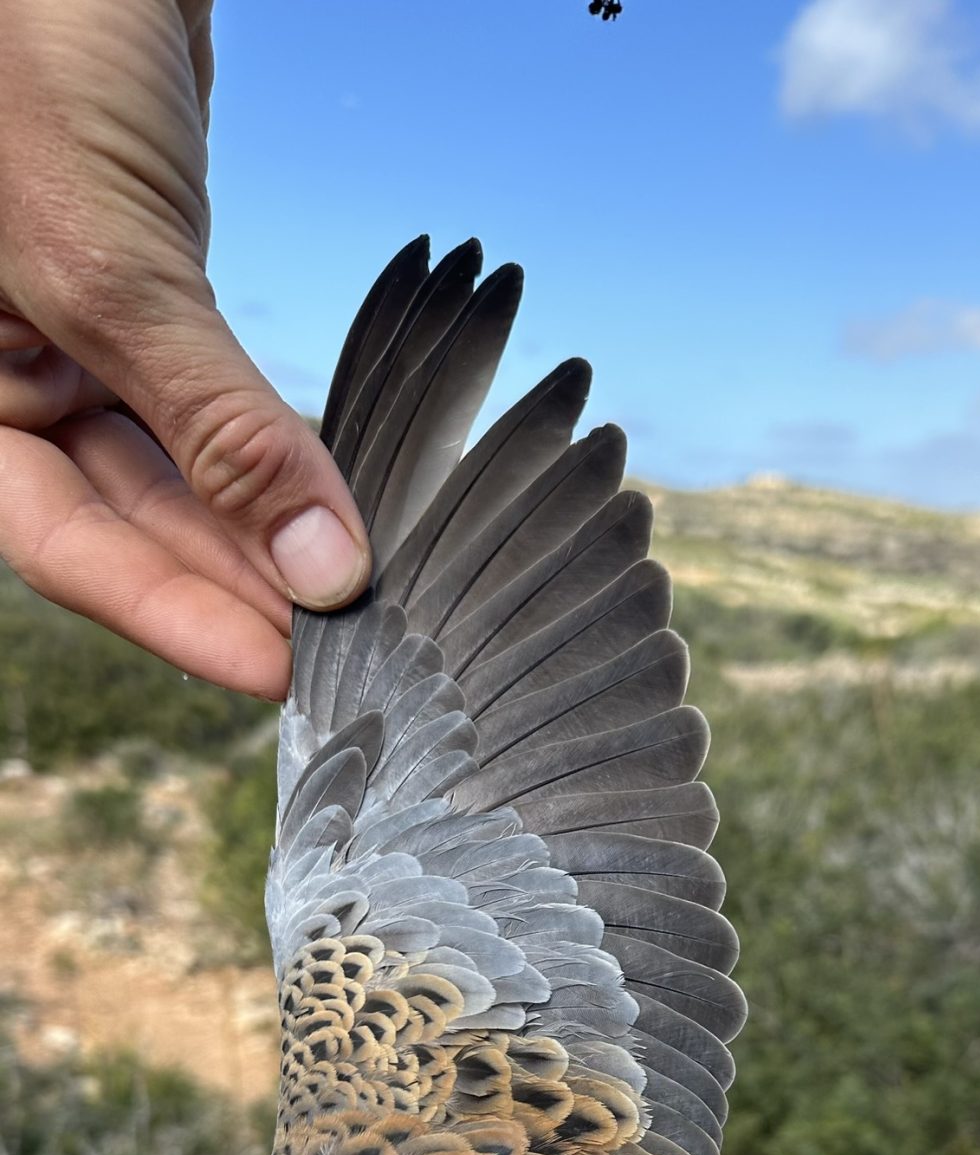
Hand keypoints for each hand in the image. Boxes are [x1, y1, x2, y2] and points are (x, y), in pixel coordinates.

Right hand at [0, 0, 370, 697]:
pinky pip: (203, 399)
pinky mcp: (134, 290)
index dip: (174, 616)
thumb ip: (217, 424)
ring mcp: (68, 335)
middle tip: (338, 641)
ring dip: (263, 527)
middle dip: (234, 581)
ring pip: (173, 470)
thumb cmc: (28, 51)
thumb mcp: (110, 263)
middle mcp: (3, 376)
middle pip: (127, 524)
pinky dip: (265, 449)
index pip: (65, 546)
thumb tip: (320, 564)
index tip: (281, 671)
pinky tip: (328, 501)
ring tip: (349, 588)